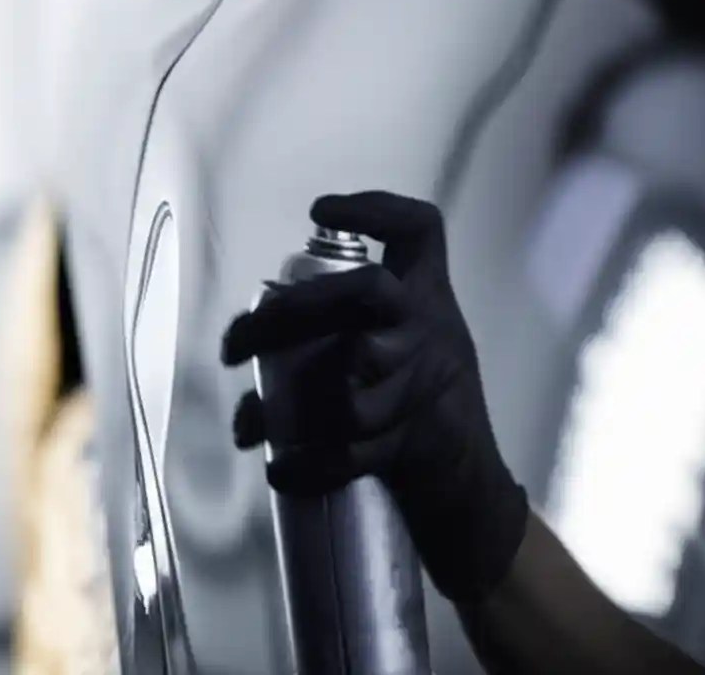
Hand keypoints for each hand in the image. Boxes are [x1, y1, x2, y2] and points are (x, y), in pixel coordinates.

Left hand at [221, 191, 527, 601]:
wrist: (471, 495)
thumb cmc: (418, 414)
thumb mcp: (406, 352)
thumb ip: (348, 334)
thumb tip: (252, 352)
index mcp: (427, 301)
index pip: (422, 233)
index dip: (377, 210)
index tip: (319, 210)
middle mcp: (431, 334)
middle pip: (365, 295)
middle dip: (287, 316)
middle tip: (232, 347)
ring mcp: (426, 390)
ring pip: (352, 390)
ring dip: (285, 412)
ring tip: (247, 427)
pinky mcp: (415, 446)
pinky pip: (352, 453)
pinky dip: (308, 465)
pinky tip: (278, 470)